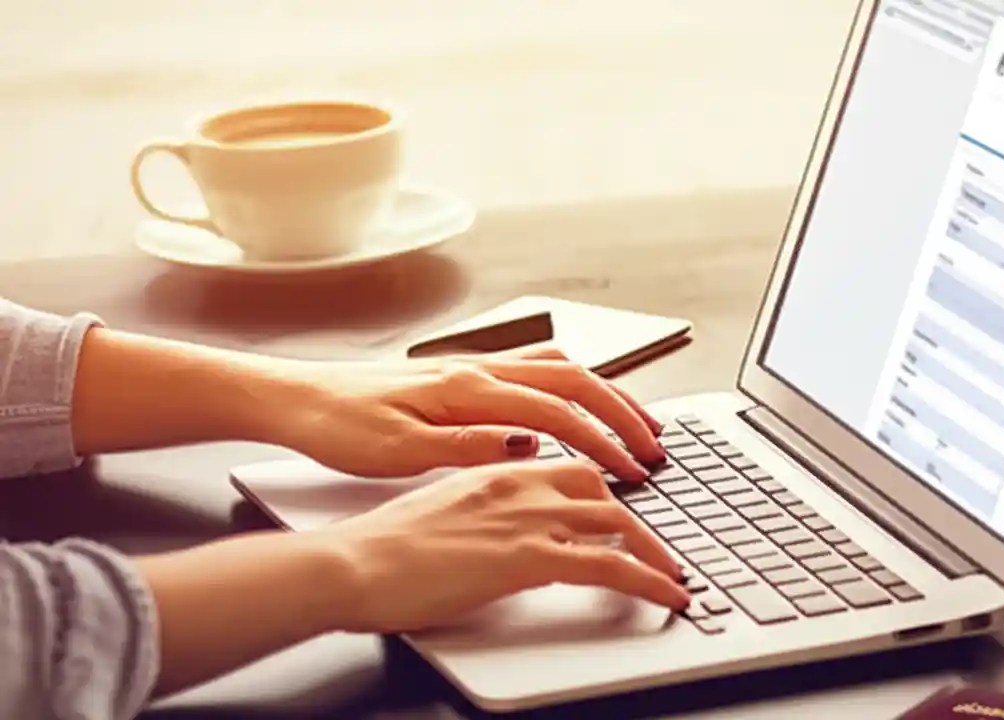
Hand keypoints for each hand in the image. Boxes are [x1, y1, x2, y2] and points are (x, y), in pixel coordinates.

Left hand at [272, 347, 666, 481]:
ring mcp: (471, 367)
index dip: (601, 441)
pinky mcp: (461, 374)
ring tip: (632, 422)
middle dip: (622, 411)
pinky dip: (568, 385)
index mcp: (467, 388)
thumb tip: (527, 442)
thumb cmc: (338, 426)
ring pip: (558, 366)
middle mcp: (477, 368)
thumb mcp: (395, 451)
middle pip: (573, 377)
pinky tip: (572, 405)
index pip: (555, 410)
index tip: (633, 470)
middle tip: (654, 445)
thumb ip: (466, 445)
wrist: (295, 397)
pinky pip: (533, 368)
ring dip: (602, 392)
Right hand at [316, 459, 690, 632]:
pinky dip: (649, 580)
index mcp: (495, 468)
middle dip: (640, 514)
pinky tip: (667, 595)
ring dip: (655, 551)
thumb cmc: (382, 546)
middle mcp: (518, 482)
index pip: (569, 463)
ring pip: (617, 521)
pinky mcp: (529, 556)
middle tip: (662, 543)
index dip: (606, 481)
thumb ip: (481, 505)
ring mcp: (527, 517)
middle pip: (601, 487)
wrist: (353, 564)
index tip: (627, 499)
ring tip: (674, 575)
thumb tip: (499, 522)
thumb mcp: (440, 507)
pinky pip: (610, 565)